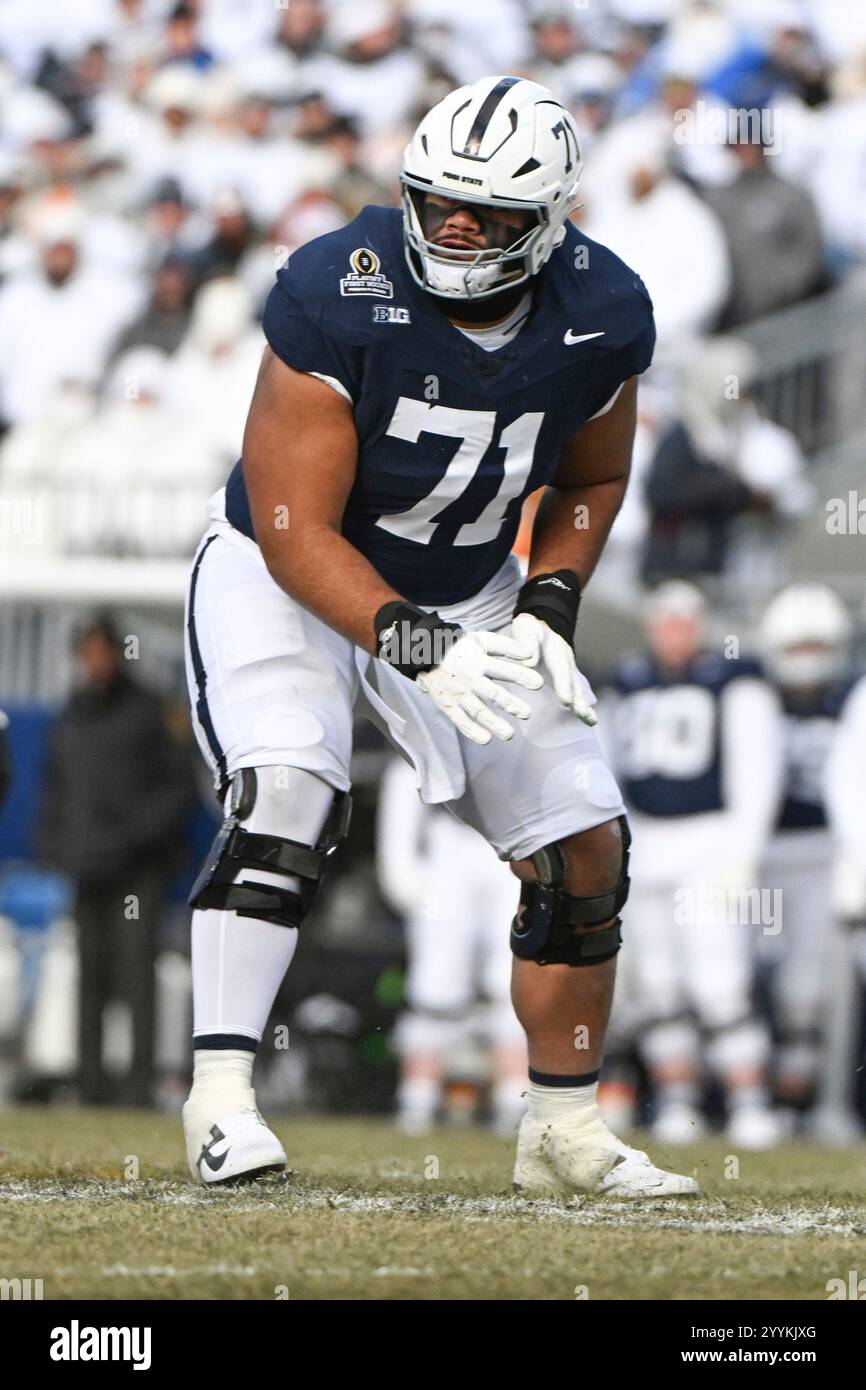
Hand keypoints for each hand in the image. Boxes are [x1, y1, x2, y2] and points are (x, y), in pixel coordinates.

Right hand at [416, 628, 542, 744]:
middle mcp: (469, 678)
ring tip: (509, 735)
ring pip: (477, 710)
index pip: (503, 669)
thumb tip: (530, 654)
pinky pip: (460, 720)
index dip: (521, 676)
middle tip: (527, 714)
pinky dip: (471, 730)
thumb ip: (507, 646)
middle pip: (492, 693)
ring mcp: (458, 694)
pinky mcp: (448, 705)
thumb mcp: (483, 640)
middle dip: (510, 703)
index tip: (538, 684)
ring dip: (493, 723)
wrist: (427, 655)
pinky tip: (486, 740)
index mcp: (479, 661)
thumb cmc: (462, 648)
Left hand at [511, 611, 596, 725]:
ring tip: (591, 721)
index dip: (564, 686)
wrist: (540, 626)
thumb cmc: (529, 629)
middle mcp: (567, 661)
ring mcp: (570, 671)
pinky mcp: (569, 679)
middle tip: (583, 715)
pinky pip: (577, 692)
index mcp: (556, 650)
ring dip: (584, 706)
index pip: (561, 669)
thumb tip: (529, 660)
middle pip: (575, 682)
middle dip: (579, 700)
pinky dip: (583, 706)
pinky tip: (589, 720)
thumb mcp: (524, 628)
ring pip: (579, 689)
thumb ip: (526, 641)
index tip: (566, 702)